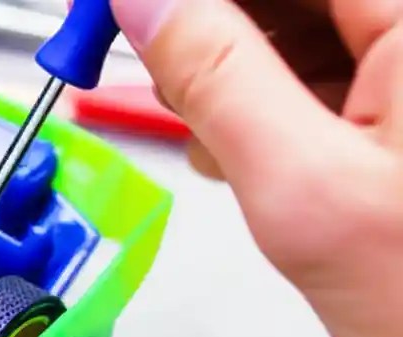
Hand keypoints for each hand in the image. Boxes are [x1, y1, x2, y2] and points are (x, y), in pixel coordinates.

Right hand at [111, 0, 402, 336]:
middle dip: (211, 19)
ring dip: (236, 62)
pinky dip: (271, 99)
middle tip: (140, 51)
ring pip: (310, 28)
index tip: (128, 7)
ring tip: (199, 123)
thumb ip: (216, 81)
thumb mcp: (307, 193)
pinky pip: (332, 72)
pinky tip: (241, 145)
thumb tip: (146, 3)